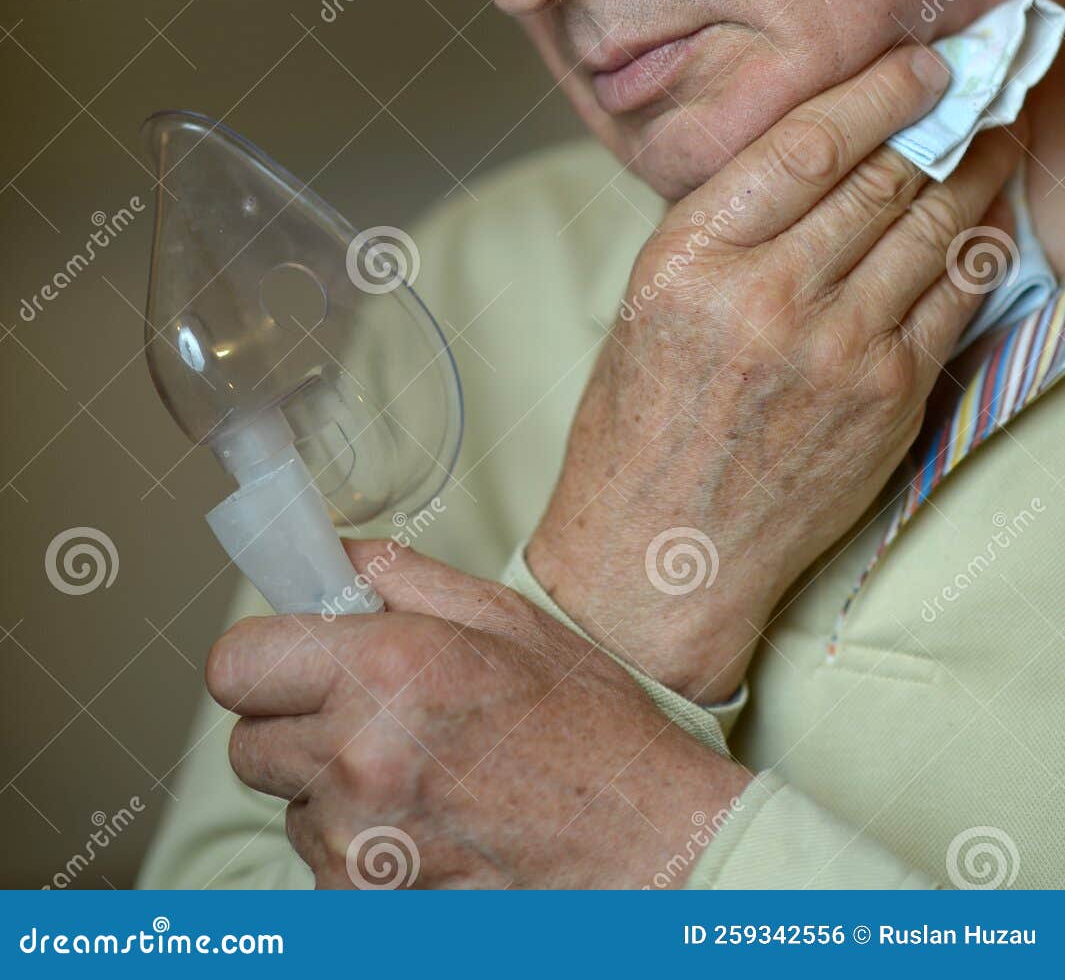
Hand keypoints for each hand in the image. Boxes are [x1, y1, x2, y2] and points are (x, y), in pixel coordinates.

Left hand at [206, 541, 748, 888]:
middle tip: (363, 715)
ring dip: (331, 791)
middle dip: (294, 724)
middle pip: (247, 743)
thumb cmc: (587, 731)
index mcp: (384, 673)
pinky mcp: (368, 910)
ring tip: (419, 777)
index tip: (293, 660)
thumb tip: (329, 557)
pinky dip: (361, 849)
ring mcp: (360, 849)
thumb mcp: (503, 618)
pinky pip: (325, 865)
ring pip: (290, 807)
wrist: (646, 847)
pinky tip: (430, 827)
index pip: (235, 666)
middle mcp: (358, 762)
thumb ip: (397, 577)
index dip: (265, 659)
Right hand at [528, 44, 1025, 700]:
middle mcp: (770, 297)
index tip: (920, 64)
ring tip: (998, 137)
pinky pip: (955, 301)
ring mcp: (839, 352)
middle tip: (981, 84)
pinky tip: (989, 217)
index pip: (808, 143)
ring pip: (934, 231)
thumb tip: (822, 148)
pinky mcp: (888, 400)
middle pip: (885, 178)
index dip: (879, 92)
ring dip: (978, 173)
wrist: (664, 547)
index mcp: (693, 257)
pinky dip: (979, 249)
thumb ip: (729, 220)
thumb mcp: (651, 292)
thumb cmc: (642, 417)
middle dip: (945, 119)